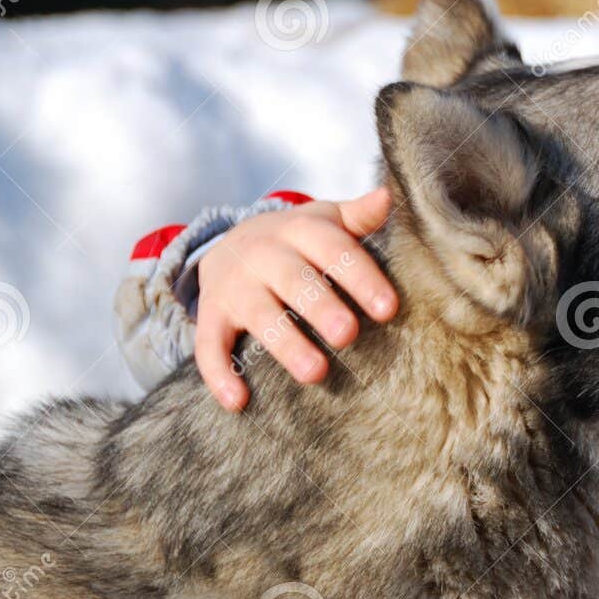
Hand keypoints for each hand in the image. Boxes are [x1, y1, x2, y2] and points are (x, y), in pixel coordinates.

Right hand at [194, 187, 397, 410]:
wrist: (231, 242)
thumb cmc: (299, 240)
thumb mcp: (326, 222)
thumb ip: (359, 216)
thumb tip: (389, 196)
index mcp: (301, 230)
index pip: (335, 250)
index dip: (361, 278)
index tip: (388, 308)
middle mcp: (265, 255)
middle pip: (295, 281)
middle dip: (321, 307)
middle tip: (348, 335)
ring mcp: (236, 286)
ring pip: (259, 315)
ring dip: (286, 344)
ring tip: (315, 373)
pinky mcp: (212, 315)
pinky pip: (209, 346)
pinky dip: (219, 374)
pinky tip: (238, 402)